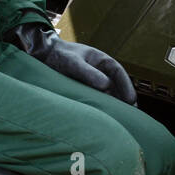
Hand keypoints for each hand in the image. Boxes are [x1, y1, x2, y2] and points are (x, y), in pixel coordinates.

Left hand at [7, 23, 137, 104]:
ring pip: (110, 93)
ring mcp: (95, 80)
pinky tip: (104, 116)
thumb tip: (106, 86)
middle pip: (117, 85)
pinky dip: (103, 105)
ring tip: (121, 119)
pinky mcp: (87, 88)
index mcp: (102, 60)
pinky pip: (99, 97)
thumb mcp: (73, 63)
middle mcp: (101, 70)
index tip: (130, 100)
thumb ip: (88, 73)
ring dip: (115, 104)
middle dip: (124, 99)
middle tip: (131, 115)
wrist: (43, 55)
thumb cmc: (59, 55)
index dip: (126, 87)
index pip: (119, 73)